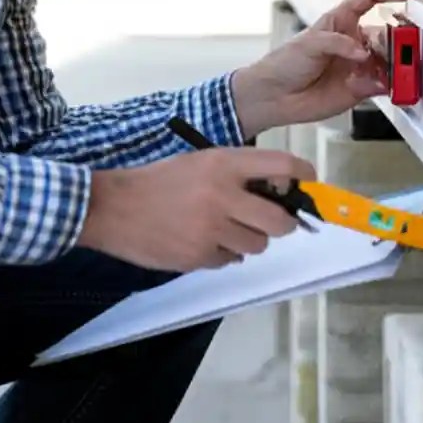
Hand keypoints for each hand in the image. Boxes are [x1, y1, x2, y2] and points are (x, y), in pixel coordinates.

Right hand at [78, 149, 316, 271]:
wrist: (113, 207)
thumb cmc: (160, 181)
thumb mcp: (201, 162)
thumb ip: (238, 172)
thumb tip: (279, 192)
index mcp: (224, 164)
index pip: (283, 166)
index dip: (304, 177)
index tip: (309, 185)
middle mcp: (223, 195)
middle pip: (280, 221)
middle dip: (282, 223)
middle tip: (270, 221)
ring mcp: (212, 229)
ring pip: (258, 245)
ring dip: (248, 240)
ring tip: (224, 229)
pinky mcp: (199, 256)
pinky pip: (231, 260)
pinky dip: (223, 253)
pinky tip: (201, 241)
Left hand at [233, 0, 411, 135]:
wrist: (274, 96)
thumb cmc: (285, 63)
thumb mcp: (309, 43)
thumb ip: (337, 43)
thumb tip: (362, 53)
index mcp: (340, 22)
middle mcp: (352, 43)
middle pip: (385, 33)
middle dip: (397, 37)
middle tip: (402, 46)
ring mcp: (358, 66)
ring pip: (387, 60)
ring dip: (395, 63)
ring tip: (393, 69)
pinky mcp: (359, 88)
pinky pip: (381, 84)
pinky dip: (388, 84)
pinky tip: (383, 84)